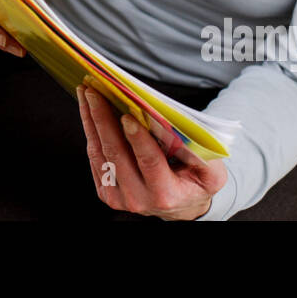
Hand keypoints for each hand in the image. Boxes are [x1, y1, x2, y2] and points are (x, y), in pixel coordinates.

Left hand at [78, 85, 227, 219]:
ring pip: (99, 153)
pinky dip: (90, 130)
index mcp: (165, 194)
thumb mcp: (210, 171)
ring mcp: (118, 197)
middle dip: (103, 120)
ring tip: (87, 93)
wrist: (180, 205)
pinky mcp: (105, 190)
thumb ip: (199, 152)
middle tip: (96, 92)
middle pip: (116, 154)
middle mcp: (138, 199)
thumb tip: (178, 125)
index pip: (149, 162)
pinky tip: (88, 110)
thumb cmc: (195, 182)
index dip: (138, 138)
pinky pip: (94, 157)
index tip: (128, 115)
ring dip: (91, 120)